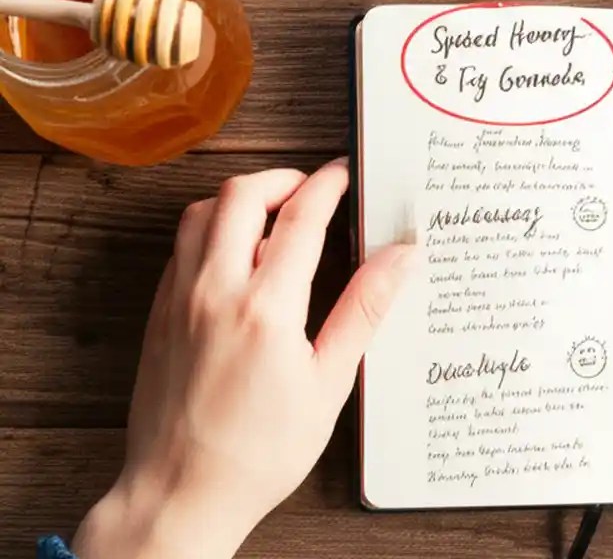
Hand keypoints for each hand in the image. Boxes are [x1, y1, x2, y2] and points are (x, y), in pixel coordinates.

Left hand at [72, 160, 417, 558]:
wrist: (182, 492)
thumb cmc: (259, 451)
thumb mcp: (328, 382)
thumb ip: (363, 309)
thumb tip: (400, 259)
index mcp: (265, 309)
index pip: (301, 219)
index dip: (328, 186)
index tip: (344, 174)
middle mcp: (214, 292)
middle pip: (241, 195)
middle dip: (282, 178)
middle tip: (312, 188)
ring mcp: (178, 300)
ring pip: (202, 212)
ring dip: (241, 198)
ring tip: (276, 215)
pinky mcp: (158, 313)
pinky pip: (182, 246)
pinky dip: (212, 229)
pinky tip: (239, 254)